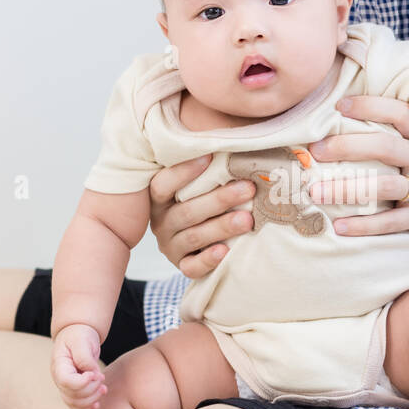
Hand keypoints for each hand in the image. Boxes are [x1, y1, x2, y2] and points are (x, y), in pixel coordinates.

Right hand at [52, 324, 107, 408]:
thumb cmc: (79, 336)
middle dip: (91, 389)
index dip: (82, 382)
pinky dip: (86, 408)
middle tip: (101, 377)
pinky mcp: (72, 389)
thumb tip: (91, 373)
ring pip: (74, 403)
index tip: (94, 373)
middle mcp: (59, 377)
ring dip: (92, 399)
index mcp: (59, 364)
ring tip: (104, 389)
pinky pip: (76, 405)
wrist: (78, 335)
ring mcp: (64, 385)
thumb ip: (84, 357)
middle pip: (72, 394)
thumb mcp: (82, 340)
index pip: (66, 381)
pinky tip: (97, 404)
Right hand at [149, 153, 255, 278]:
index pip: (163, 184)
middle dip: (219, 199)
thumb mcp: (197, 187)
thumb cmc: (204, 204)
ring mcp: (170, 246)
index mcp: (160, 199)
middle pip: (186, 212)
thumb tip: (238, 141)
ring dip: (221, 227)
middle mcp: (161, 222)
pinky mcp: (182, 266)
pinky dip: (208, 260)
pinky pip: (192, 267)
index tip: (210, 157)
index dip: (183, 171)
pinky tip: (225, 251)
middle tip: (248, 189)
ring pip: (193, 237)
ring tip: (247, 219)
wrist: (199, 244)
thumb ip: (208, 171)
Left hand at [303, 95, 408, 243]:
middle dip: (346, 146)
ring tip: (315, 191)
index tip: (339, 106)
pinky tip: (337, 226)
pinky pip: (389, 223)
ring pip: (382, 186)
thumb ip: (402, 135)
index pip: (400, 113)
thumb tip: (352, 117)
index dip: (370, 106)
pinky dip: (362, 225)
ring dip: (344, 188)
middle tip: (315, 150)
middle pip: (384, 146)